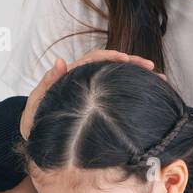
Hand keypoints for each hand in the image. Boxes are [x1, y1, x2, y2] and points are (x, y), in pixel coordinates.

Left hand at [20, 50, 158, 139]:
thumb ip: (47, 83)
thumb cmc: (34, 119)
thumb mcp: (36, 101)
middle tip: (152, 68)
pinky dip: (133, 92)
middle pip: (111, 65)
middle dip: (132, 64)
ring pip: (116, 79)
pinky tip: (149, 95)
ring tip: (159, 80)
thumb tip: (60, 61)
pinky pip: (116, 94)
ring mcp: (91, 92)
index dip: (110, 56)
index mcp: (71, 75)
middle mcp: (84, 80)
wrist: (34, 135)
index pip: (93, 59)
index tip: (126, 58)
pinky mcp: (96, 105)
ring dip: (137, 77)